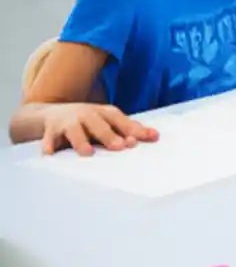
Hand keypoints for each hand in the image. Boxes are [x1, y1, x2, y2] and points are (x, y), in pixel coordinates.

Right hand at [41, 103, 157, 156]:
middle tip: (121, 146)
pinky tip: (50, 153)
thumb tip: (155, 136)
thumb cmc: (89, 121)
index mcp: (104, 113)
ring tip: (88, 153)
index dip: (132, 128)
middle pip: (99, 125)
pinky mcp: (51, 131)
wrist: (52, 113)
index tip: (144, 138)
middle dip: (110, 135)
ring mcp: (68, 122)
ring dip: (81, 141)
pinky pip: (49, 139)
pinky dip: (49, 145)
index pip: (120, 120)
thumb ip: (129, 129)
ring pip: (75, 131)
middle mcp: (87, 115)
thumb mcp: (108, 121)